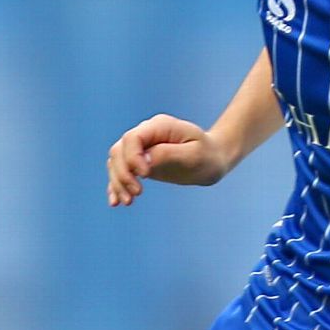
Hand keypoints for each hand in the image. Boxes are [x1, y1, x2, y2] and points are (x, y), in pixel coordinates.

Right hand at [106, 114, 231, 205]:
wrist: (213, 159)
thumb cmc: (207, 156)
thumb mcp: (193, 155)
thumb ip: (168, 154)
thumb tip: (142, 161)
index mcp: (160, 126)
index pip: (133, 138)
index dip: (132, 157)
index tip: (145, 175)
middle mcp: (147, 134)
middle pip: (120, 150)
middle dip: (123, 173)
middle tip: (137, 193)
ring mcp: (142, 148)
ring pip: (116, 162)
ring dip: (118, 182)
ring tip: (128, 202)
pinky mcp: (140, 162)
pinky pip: (121, 171)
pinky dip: (116, 186)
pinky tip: (116, 202)